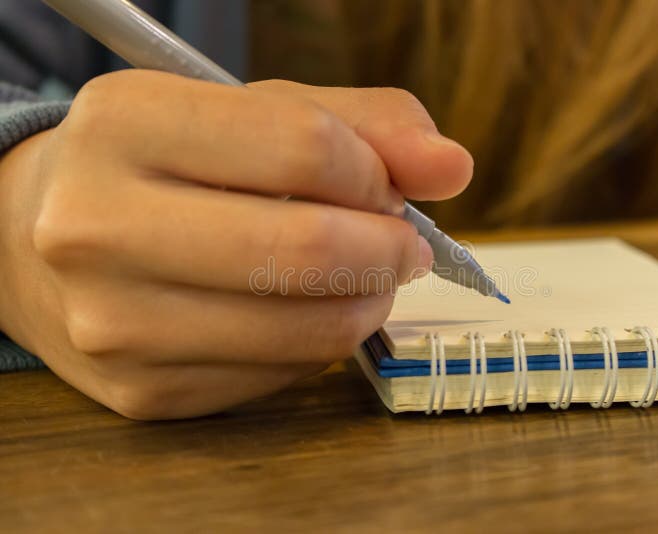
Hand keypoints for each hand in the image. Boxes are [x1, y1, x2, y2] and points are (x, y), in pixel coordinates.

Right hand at [0, 70, 471, 418]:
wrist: (36, 238)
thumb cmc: (163, 165)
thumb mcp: (252, 114)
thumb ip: (363, 124)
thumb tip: (455, 167)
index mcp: (125, 124)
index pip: (304, 145)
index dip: (376, 171)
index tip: (388, 187)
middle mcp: (99, 226)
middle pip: (307, 249)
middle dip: (390, 250)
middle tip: (404, 245)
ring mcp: (114, 323)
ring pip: (306, 330)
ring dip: (366, 302)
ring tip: (362, 277)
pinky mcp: (142, 391)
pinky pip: (281, 376)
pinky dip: (315, 344)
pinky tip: (298, 313)